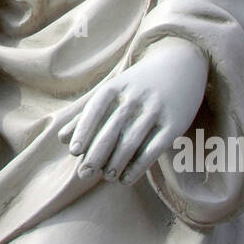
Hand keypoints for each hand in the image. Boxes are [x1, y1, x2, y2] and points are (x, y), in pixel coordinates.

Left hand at [57, 37, 207, 185]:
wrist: (181, 65)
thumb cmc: (137, 84)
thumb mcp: (112, 91)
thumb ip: (86, 113)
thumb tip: (62, 139)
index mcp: (115, 87)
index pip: (95, 110)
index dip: (83, 131)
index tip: (75, 151)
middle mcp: (134, 97)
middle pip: (111, 130)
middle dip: (96, 155)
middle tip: (84, 174)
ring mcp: (155, 110)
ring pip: (131, 142)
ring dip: (116, 163)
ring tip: (106, 177)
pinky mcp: (174, 124)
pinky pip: (153, 149)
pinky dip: (138, 166)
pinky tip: (126, 178)